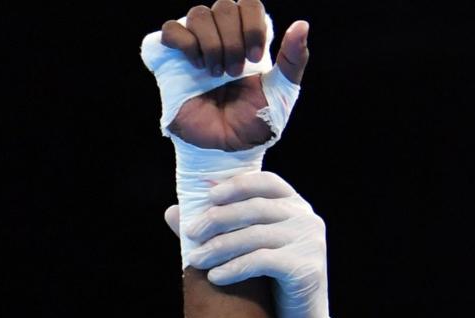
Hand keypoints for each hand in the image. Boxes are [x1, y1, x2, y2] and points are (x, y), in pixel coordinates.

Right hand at [160, 0, 309, 150]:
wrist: (228, 147)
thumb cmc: (256, 121)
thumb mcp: (282, 92)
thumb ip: (293, 60)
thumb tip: (302, 25)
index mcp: (249, 39)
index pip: (249, 4)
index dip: (252, 25)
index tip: (256, 58)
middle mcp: (223, 35)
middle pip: (224, 6)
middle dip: (233, 41)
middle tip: (234, 72)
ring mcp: (197, 44)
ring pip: (198, 14)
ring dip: (212, 45)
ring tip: (216, 74)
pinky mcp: (172, 57)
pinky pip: (172, 29)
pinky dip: (186, 45)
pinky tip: (196, 67)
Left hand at [164, 172, 340, 317]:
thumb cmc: (270, 286)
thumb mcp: (245, 251)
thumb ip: (216, 229)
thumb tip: (172, 212)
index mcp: (296, 208)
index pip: (267, 183)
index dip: (237, 185)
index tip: (207, 196)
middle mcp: (308, 220)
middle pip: (256, 208)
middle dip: (217, 219)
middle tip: (190, 234)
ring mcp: (311, 243)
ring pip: (255, 235)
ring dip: (219, 247)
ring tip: (195, 260)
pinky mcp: (307, 268)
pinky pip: (262, 261)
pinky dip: (234, 268)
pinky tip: (215, 277)